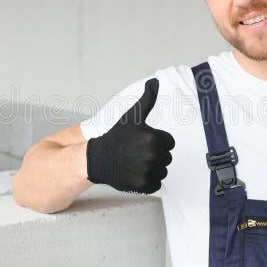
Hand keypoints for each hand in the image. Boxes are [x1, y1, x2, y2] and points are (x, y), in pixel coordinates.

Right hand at [86, 78, 175, 193]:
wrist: (98, 159)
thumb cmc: (116, 136)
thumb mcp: (132, 116)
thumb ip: (148, 99)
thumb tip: (155, 81)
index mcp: (154, 138)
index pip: (169, 142)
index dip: (157, 141)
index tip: (141, 141)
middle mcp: (153, 155)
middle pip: (167, 157)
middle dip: (155, 154)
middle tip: (136, 152)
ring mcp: (148, 172)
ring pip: (163, 171)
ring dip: (152, 168)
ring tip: (135, 162)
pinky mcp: (144, 186)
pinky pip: (157, 183)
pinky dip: (148, 181)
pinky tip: (135, 173)